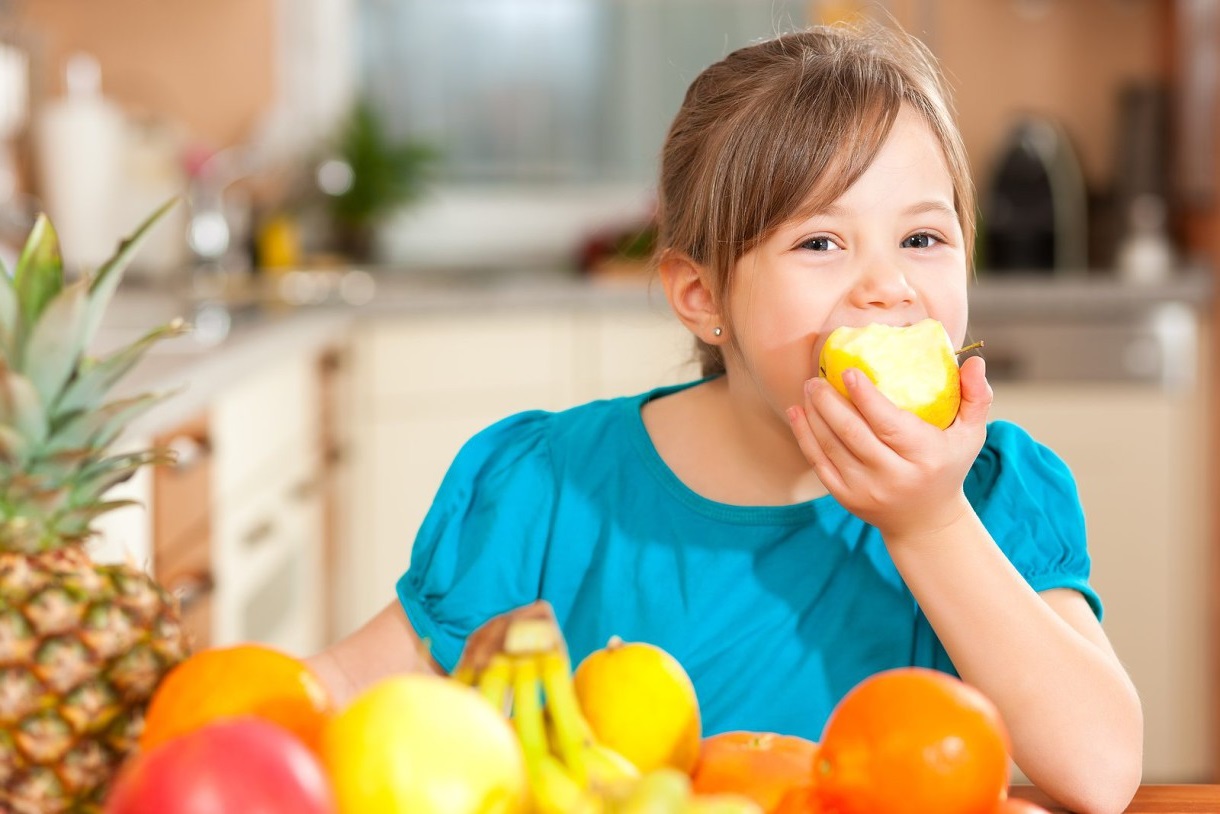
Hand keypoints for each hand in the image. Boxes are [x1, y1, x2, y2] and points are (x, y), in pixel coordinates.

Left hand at [786, 355, 991, 543]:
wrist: (925, 521)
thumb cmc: (947, 466)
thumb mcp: (970, 435)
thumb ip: (977, 397)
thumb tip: (975, 361)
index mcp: (924, 456)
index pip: (888, 424)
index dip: (865, 397)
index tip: (848, 372)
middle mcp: (893, 476)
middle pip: (852, 433)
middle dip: (828, 402)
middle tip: (816, 377)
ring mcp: (866, 490)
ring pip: (831, 446)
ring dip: (813, 415)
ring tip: (808, 388)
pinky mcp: (846, 498)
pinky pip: (819, 463)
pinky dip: (805, 437)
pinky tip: (798, 413)